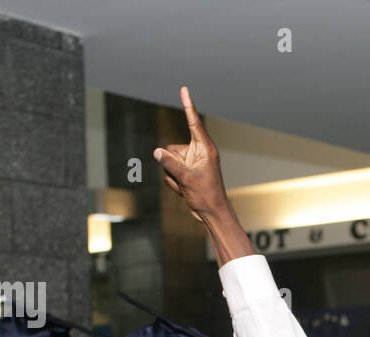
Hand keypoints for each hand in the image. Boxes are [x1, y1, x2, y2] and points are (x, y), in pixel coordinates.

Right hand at [155, 86, 229, 224]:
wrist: (212, 213)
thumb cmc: (206, 196)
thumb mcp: (186, 179)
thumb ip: (170, 163)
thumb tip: (157, 151)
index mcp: (205, 149)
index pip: (193, 122)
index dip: (188, 105)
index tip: (184, 89)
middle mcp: (198, 152)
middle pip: (171, 149)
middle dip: (172, 165)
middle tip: (186, 180)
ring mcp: (191, 162)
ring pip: (169, 162)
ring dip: (173, 177)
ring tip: (187, 187)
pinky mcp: (187, 170)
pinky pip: (170, 172)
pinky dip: (174, 183)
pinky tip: (185, 191)